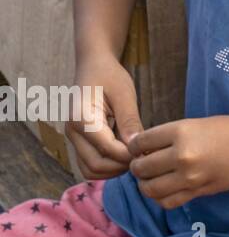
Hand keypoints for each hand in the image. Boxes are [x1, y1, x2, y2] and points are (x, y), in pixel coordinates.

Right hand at [67, 54, 145, 179]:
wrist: (93, 67)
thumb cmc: (109, 76)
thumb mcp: (124, 93)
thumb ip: (129, 119)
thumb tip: (137, 146)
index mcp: (81, 117)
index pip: (106, 148)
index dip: (128, 154)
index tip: (149, 151)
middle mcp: (72, 132)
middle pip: (95, 165)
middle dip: (122, 166)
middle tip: (144, 156)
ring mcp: (73, 139)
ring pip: (90, 170)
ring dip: (114, 170)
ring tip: (136, 156)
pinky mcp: (79, 142)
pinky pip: (90, 164)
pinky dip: (107, 166)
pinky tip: (126, 155)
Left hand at [127, 116, 228, 209]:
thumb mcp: (197, 123)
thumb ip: (171, 135)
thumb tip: (144, 147)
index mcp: (181, 132)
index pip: (141, 143)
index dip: (134, 146)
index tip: (138, 148)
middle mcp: (181, 156)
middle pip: (141, 167)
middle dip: (137, 166)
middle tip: (142, 164)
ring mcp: (189, 177)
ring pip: (149, 188)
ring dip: (144, 184)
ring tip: (150, 179)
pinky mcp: (197, 192)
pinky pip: (167, 202)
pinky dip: (159, 198)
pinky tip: (164, 190)